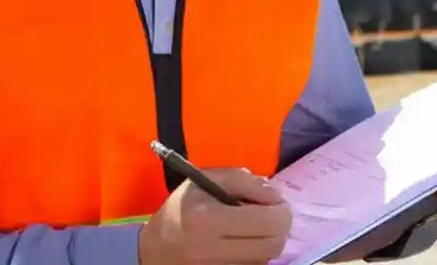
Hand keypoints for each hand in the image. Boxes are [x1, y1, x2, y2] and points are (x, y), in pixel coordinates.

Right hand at [137, 167, 291, 264]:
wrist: (156, 249)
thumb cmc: (181, 208)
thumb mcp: (203, 180)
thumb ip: (241, 179)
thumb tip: (273, 194)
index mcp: (208, 218)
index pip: (267, 220)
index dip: (280, 208)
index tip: (274, 200)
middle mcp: (215, 249)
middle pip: (274, 244)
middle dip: (280, 226)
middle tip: (272, 214)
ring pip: (269, 257)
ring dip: (270, 239)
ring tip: (255, 227)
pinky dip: (258, 253)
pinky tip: (245, 242)